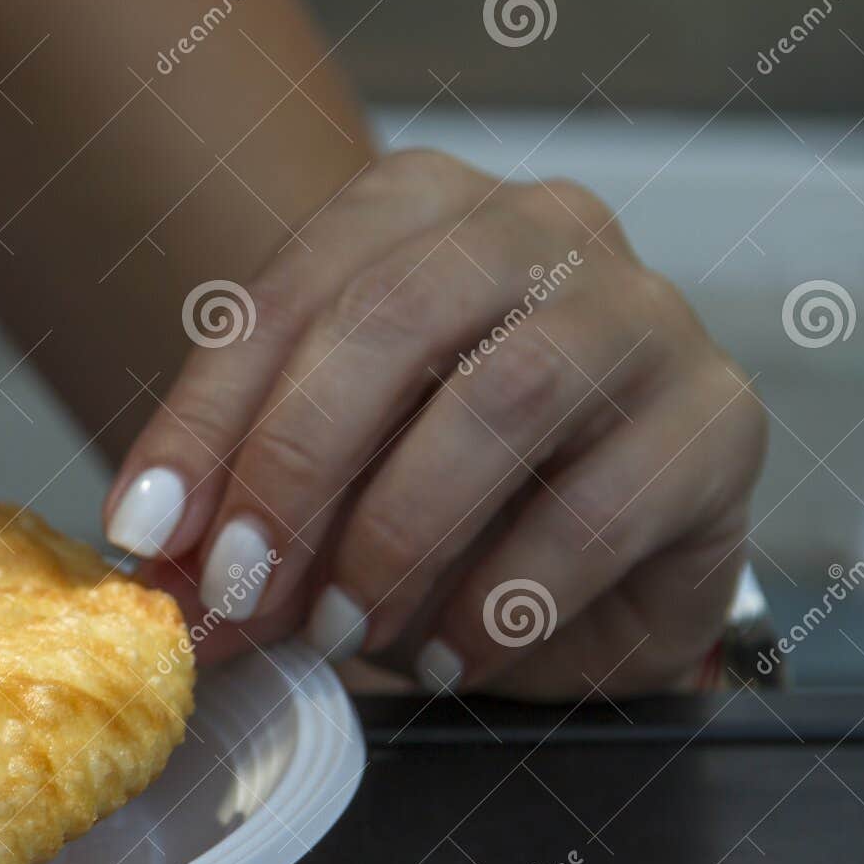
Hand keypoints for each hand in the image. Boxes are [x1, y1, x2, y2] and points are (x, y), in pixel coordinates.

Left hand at [103, 150, 765, 700]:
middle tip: (241, 594)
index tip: (146, 534)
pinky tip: (447, 654)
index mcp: (414, 208)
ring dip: (396, 537)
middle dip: (293, 475)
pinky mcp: (717, 421)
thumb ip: (240, 492)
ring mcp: (640, 313)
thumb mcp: (321, 470)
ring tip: (342, 630)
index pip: (286, 297)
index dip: (204, 423)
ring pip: (502, 401)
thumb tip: (154, 553)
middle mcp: (534, 228)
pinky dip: (500, 601)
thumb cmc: (437, 480)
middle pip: (391, 324)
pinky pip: (598, 512)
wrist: (597, 541)